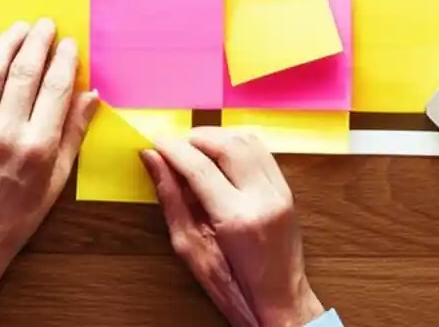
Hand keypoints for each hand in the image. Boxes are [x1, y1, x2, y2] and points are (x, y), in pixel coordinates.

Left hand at [0, 19, 99, 306]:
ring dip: (6, 41)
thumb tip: (91, 94)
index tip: (69, 44)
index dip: (64, 59)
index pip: (55, 87)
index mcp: (37, 147)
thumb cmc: (18, 212)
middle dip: (38, 41)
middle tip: (46, 25)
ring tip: (19, 28)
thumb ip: (74, 132)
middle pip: (24, 71)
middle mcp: (4, 132)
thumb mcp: (57, 178)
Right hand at [143, 128, 324, 326]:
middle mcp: (263, 199)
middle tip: (174, 147)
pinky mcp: (287, 190)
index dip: (172, 149)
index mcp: (236, 220)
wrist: (279, 300)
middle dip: (194, 137)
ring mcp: (280, 192)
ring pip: (246, 140)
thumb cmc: (230, 284)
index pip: (198, 167)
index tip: (154, 142)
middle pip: (226, 144)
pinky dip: (236, 145)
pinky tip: (219, 157)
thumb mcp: (189, 247)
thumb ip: (170, 199)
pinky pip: (261, 150)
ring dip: (216, 137)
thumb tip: (151, 159)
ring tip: (194, 150)